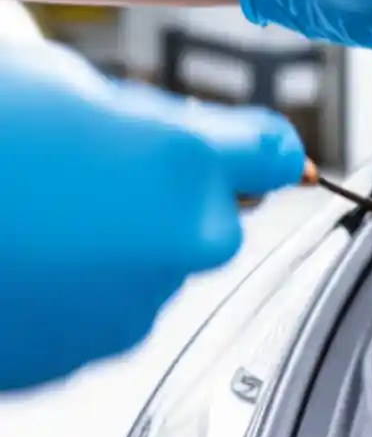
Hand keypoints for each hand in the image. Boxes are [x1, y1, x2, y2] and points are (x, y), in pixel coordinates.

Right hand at [0, 42, 303, 389]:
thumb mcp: (64, 84)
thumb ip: (149, 117)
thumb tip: (175, 132)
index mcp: (189, 166)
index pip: (278, 155)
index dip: (260, 147)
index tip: (255, 147)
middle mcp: (183, 243)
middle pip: (214, 213)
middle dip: (174, 192)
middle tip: (98, 165)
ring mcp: (135, 305)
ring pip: (158, 262)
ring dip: (123, 240)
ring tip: (43, 208)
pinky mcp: (86, 351)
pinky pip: (107, 306)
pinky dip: (81, 283)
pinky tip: (28, 251)